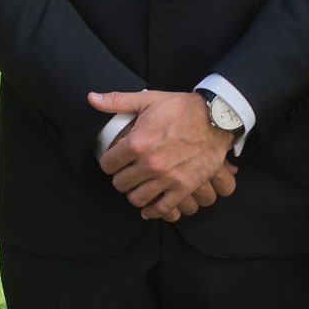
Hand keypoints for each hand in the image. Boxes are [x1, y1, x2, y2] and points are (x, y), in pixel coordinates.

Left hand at [89, 89, 235, 218]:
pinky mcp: (183, 187)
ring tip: (138, 185)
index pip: (108, 164)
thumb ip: (117, 101)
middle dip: (121, 177)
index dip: (109, 161)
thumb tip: (91, 98)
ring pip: (137, 199)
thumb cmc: (182, 108)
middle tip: (127, 171)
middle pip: (120, 184)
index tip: (115, 159)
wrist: (216, 118)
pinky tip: (149, 206)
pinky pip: (161, 209)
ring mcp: (167, 178)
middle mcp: (150, 164)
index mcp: (137, 143)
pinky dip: (153, 210)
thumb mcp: (148, 100)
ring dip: (135, 193)